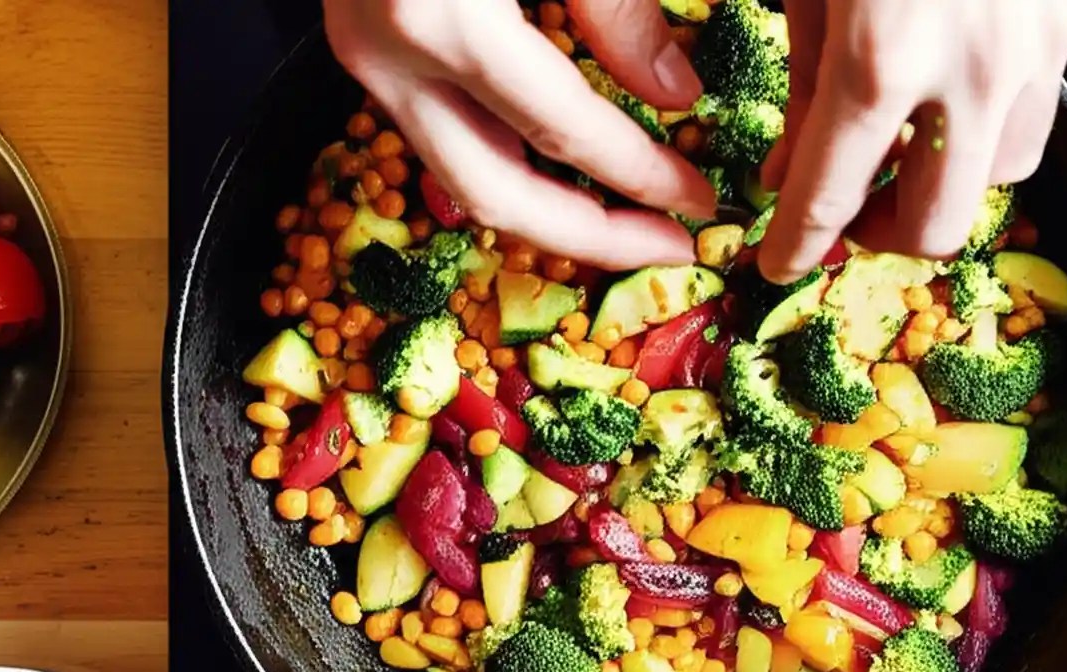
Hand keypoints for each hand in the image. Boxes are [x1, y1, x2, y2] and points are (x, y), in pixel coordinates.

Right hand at [324, 0, 716, 269]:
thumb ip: (618, 7)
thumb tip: (675, 96)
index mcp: (441, 15)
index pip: (564, 130)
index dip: (642, 179)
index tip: (702, 206)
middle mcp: (388, 54)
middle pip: (498, 195)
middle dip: (593, 238)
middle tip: (668, 252)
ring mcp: (364, 58)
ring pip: (463, 180)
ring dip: (550, 213)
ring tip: (626, 223)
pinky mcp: (366, 51)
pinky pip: (445, 138)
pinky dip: (512, 164)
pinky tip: (567, 170)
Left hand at [757, 0, 1066, 282]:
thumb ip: (802, 84)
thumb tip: (786, 173)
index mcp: (880, 59)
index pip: (829, 197)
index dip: (796, 244)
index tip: (781, 263)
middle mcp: (972, 71)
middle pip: (936, 225)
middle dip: (882, 233)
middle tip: (851, 208)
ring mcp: (1034, 49)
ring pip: (1001, 177)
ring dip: (946, 180)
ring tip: (907, 143)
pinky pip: (1035, 110)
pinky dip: (988, 122)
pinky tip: (954, 89)